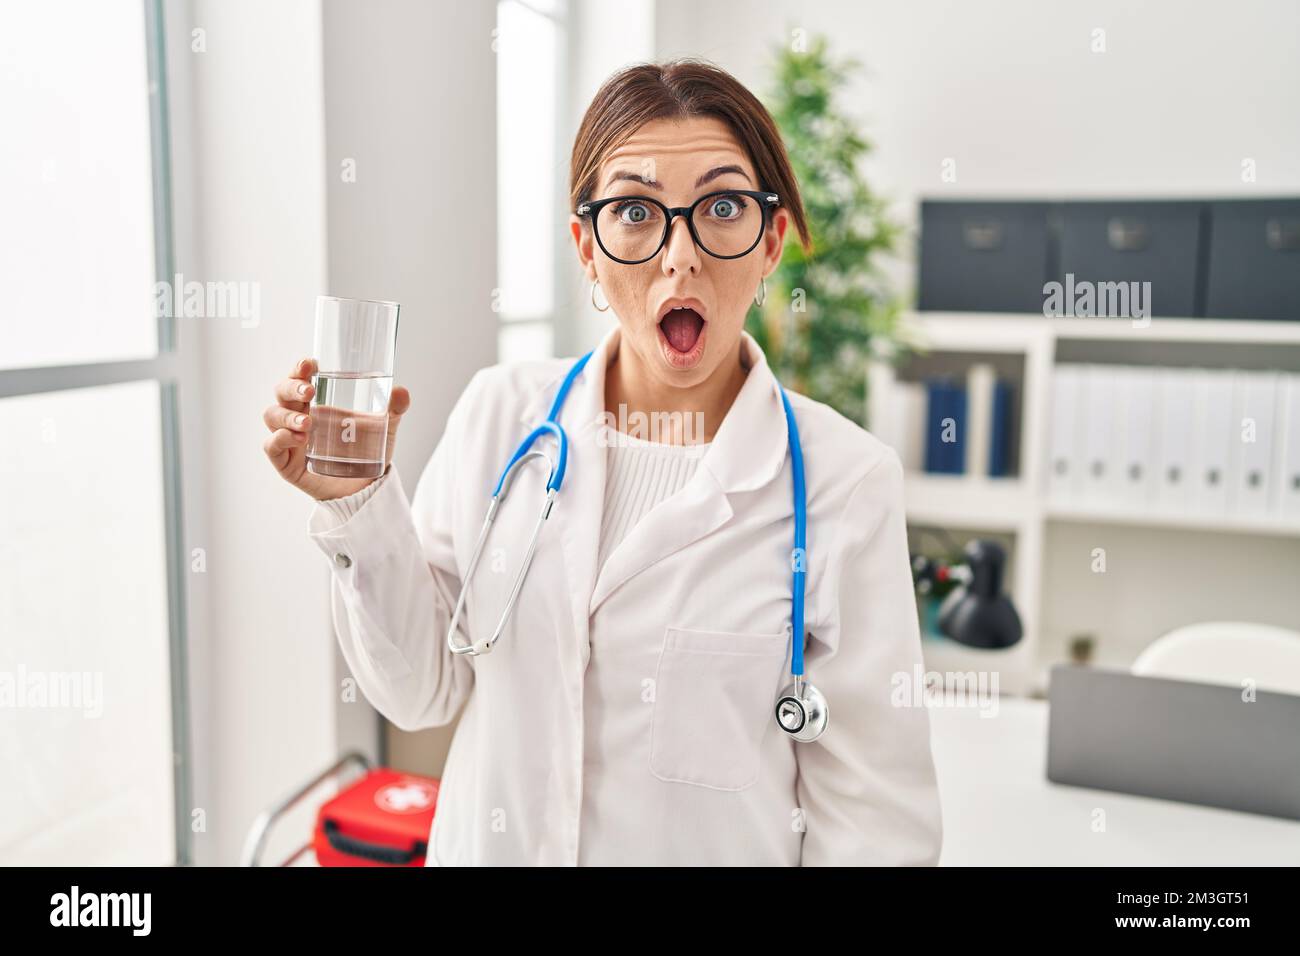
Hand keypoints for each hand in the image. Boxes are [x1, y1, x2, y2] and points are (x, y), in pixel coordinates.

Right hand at [263, 357, 410, 500]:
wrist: (362, 488)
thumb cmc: (365, 452)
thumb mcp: (383, 428)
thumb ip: (393, 410)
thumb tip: (402, 392)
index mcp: (316, 401)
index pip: (299, 377)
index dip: (299, 368)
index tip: (310, 364)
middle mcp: (297, 414)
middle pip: (281, 392)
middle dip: (291, 387)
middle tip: (309, 391)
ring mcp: (288, 437)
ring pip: (272, 416)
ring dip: (287, 415)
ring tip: (308, 423)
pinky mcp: (285, 461)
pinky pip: (271, 445)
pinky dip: (280, 438)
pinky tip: (297, 439)